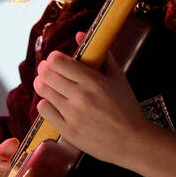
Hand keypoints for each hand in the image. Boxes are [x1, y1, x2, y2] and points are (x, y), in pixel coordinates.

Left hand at [33, 30, 151, 167]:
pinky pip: (44, 110)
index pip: (58, 61)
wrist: (132, 141)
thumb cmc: (127, 108)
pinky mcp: (67, 130)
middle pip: (46, 74)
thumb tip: (80, 35)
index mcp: (93, 81)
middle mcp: (80, 96)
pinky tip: (53, 103)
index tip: (56, 60)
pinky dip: (46, 104)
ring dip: (43, 85)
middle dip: (45, 70)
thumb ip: (100, 55)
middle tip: (48, 71)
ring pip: (43, 91)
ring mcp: (72, 114)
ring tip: (48, 85)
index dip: (54, 58)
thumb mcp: (118, 78)